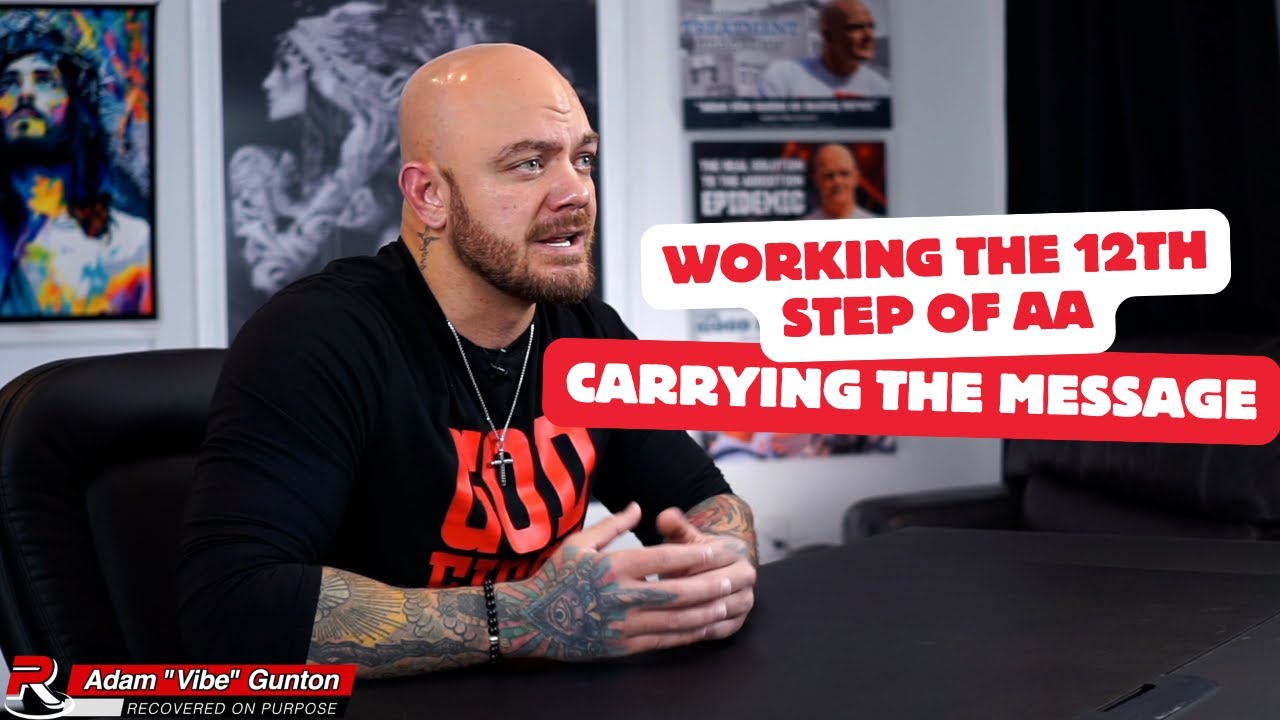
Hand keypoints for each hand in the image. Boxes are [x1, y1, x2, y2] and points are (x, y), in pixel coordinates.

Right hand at [498, 503, 753, 661]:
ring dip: (704, 613)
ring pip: (673, 620)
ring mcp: (622, 625)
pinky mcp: (621, 647)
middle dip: (709, 586)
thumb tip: (638, 506)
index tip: (715, 551)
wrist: (531, 620)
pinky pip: (661, 641)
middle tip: (734, 580)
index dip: (691, 556)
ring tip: (727, 605)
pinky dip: (686, 635)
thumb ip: (613, 525)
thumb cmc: (555, 577)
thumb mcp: (579, 543)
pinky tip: (702, 628)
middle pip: (675, 592)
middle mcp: (620, 597)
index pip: (660, 560)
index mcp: (612, 567)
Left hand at [654, 507, 756, 640]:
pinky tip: (678, 631)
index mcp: (735, 551)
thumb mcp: (684, 538)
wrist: (711, 571)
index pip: (713, 559)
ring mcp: (745, 601)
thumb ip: (675, 527)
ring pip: (720, 610)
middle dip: (692, 592)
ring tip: (668, 616)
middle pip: (719, 587)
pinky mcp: (738, 622)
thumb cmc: (692, 555)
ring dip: (696, 614)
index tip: (664, 571)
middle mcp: (746, 576)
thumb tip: (664, 516)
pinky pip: (720, 630)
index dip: (688, 566)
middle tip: (663, 599)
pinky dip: (700, 631)